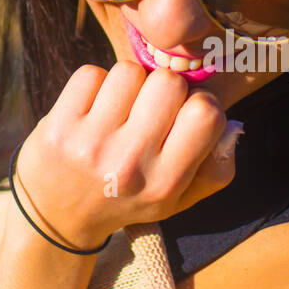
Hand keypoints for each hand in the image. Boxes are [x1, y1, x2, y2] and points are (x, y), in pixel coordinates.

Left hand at [12, 61, 241, 249]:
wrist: (56, 218)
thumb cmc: (126, 199)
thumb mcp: (177, 199)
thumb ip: (216, 169)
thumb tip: (232, 125)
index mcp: (165, 183)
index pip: (206, 113)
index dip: (198, 102)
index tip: (181, 114)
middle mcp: (129, 164)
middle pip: (168, 81)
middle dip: (161, 86)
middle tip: (147, 108)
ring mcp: (90, 144)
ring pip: (128, 71)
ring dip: (127, 83)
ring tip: (118, 110)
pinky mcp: (57, 126)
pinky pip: (91, 73)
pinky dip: (94, 84)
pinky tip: (90, 109)